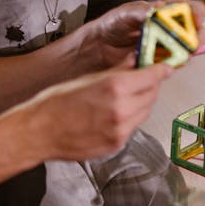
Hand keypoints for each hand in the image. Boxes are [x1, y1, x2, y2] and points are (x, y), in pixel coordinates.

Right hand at [18, 61, 172, 161]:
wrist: (39, 131)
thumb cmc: (55, 103)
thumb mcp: (87, 78)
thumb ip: (116, 71)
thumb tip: (134, 60)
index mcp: (115, 88)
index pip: (152, 76)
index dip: (160, 70)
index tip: (165, 67)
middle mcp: (122, 110)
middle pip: (152, 95)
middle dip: (151, 85)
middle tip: (144, 79)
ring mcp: (120, 131)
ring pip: (144, 112)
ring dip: (142, 102)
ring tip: (127, 96)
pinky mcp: (116, 145)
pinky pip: (132, 127)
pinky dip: (130, 118)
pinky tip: (115, 113)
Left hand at [77, 0, 204, 69]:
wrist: (95, 47)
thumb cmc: (110, 24)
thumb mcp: (124, 13)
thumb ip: (141, 11)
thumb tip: (159, 9)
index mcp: (163, 12)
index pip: (189, 9)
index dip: (197, 12)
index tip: (198, 18)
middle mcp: (167, 29)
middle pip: (193, 31)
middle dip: (197, 34)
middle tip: (194, 38)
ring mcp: (164, 47)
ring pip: (186, 49)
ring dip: (187, 50)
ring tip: (182, 50)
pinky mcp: (157, 63)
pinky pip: (172, 64)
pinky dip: (173, 63)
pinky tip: (168, 61)